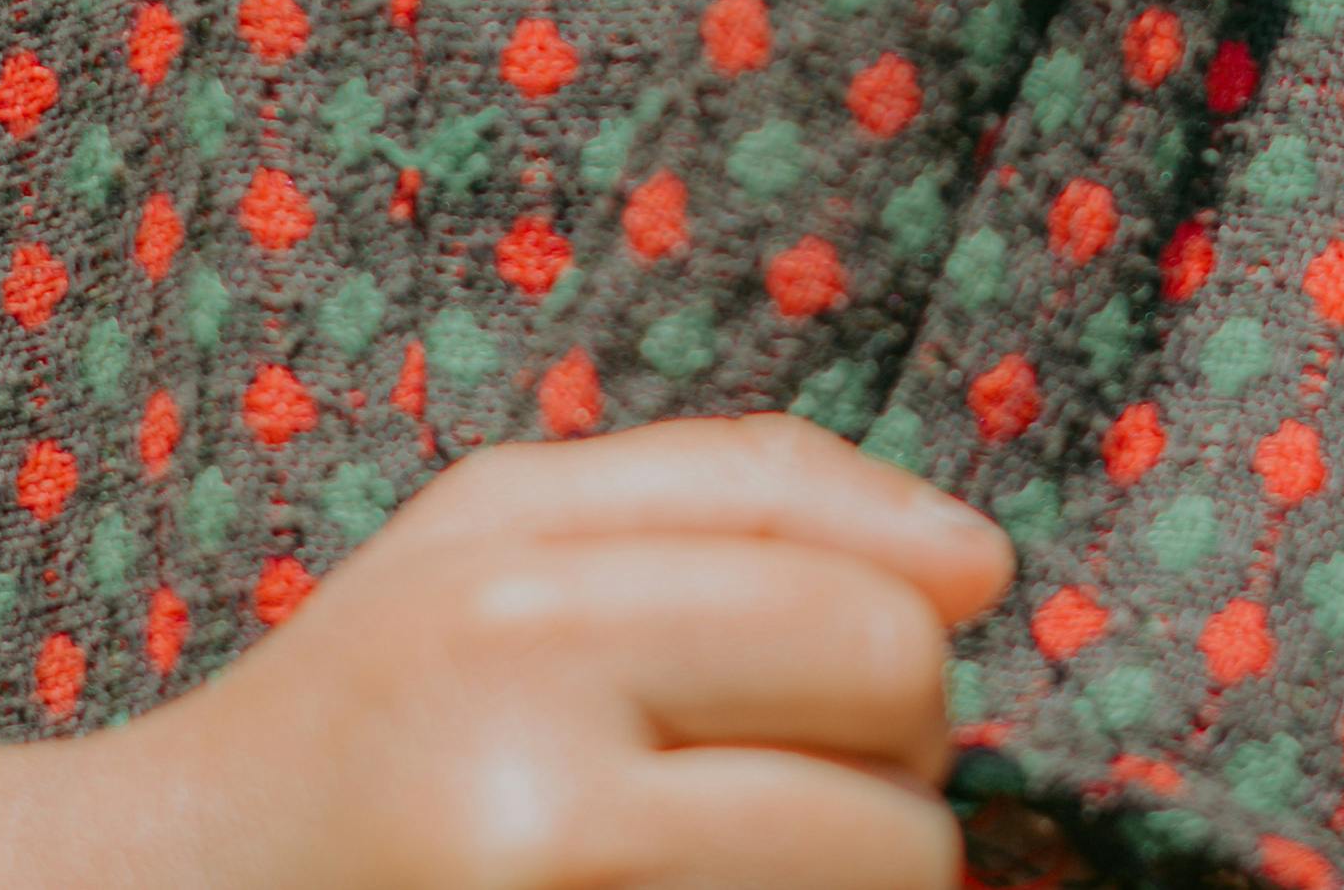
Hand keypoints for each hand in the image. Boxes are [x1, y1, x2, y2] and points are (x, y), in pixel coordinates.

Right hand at [0, 414, 1013, 889]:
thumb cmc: (366, 706)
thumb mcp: (503, 526)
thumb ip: (734, 493)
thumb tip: (978, 566)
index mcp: (520, 572)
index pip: (873, 593)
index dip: (910, 636)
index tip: (855, 680)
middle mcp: (526, 730)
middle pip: (901, 712)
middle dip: (890, 751)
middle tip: (773, 774)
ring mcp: (539, 882)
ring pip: (889, 865)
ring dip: (858, 868)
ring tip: (724, 854)